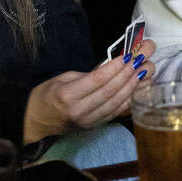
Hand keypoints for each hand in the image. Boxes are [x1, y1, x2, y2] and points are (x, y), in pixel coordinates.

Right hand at [23, 38, 154, 143]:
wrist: (34, 122)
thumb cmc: (46, 95)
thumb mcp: (62, 78)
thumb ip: (87, 74)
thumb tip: (112, 65)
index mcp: (67, 95)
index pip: (98, 80)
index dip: (116, 67)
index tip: (130, 54)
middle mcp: (80, 110)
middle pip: (111, 90)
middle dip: (130, 73)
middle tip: (145, 58)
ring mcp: (88, 121)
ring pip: (117, 102)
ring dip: (135, 85)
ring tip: (147, 70)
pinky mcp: (94, 126)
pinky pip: (116, 112)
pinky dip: (130, 99)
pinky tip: (141, 87)